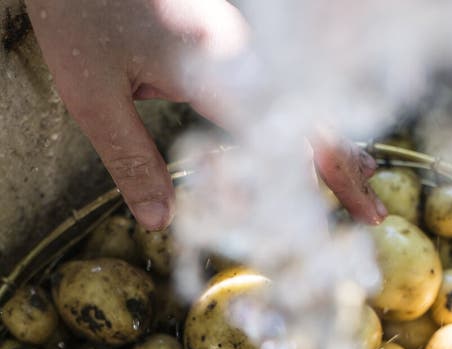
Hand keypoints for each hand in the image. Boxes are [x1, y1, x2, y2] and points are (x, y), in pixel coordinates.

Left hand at [25, 0, 385, 227]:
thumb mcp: (93, 96)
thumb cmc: (78, 10)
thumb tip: (160, 222)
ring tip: (364, 181)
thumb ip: (131, 159)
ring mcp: (243, 38)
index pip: (283, 137)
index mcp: (216, 66)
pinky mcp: (232, 35)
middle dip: (344, 167)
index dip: (319, 181)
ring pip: (306, 97)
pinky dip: (310, 118)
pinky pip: (286, 85)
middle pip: (311, 116)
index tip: (343, 220)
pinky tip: (321, 138)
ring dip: (336, 142)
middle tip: (371, 213)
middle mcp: (243, 49)